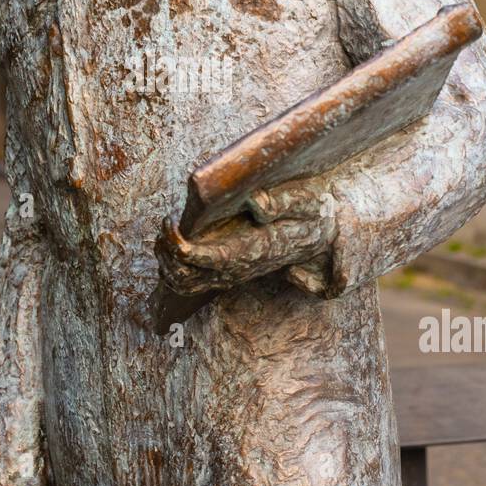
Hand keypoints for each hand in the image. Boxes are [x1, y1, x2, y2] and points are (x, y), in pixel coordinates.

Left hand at [156, 176, 335, 296]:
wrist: (321, 234)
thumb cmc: (312, 213)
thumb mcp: (307, 201)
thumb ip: (284, 202)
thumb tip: (256, 203)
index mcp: (252, 250)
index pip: (208, 259)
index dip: (180, 247)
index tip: (169, 223)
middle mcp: (238, 269)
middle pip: (186, 277)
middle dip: (166, 253)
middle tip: (165, 223)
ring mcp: (230, 274)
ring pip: (183, 284)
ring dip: (165, 262)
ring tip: (165, 232)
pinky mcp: (226, 272)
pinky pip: (191, 282)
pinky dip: (172, 268)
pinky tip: (172, 243)